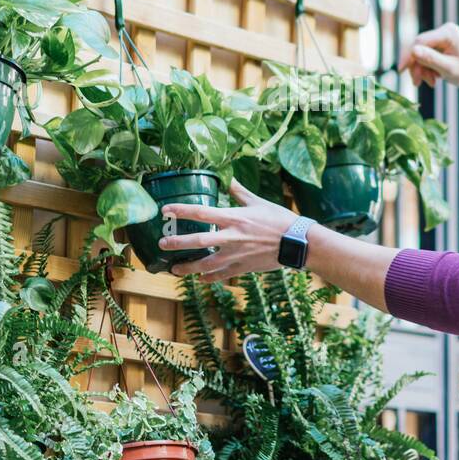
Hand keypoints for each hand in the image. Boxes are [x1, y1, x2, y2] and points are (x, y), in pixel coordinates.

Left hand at [161, 179, 299, 282]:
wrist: (297, 242)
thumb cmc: (279, 219)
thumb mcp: (258, 202)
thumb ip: (240, 193)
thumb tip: (229, 180)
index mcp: (234, 217)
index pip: (201, 212)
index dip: (181, 210)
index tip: (165, 211)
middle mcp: (232, 236)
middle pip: (198, 240)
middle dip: (177, 243)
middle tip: (161, 245)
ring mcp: (236, 254)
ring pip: (206, 264)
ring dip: (188, 267)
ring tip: (174, 269)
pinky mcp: (243, 267)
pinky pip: (222, 275)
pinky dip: (210, 278)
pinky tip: (201, 279)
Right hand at [397, 22, 458, 90]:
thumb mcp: (449, 68)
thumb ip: (430, 59)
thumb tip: (413, 51)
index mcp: (448, 32)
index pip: (420, 41)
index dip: (409, 56)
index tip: (401, 70)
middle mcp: (444, 31)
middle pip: (419, 48)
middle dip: (418, 67)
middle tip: (417, 83)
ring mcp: (443, 38)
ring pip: (422, 54)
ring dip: (423, 70)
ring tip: (430, 83)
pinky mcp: (441, 46)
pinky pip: (427, 57)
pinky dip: (427, 69)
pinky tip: (434, 80)